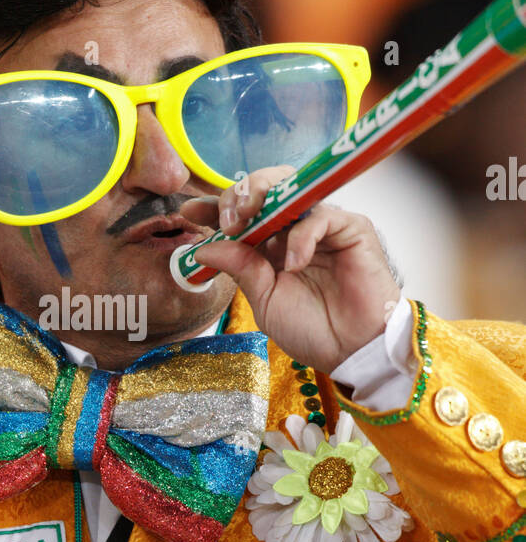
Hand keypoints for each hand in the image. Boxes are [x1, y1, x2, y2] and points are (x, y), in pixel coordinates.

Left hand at [182, 166, 401, 372]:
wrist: (354, 351)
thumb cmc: (312, 330)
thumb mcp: (264, 300)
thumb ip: (240, 269)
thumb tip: (203, 247)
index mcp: (269, 246)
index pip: (240, 215)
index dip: (214, 209)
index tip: (189, 212)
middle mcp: (294, 230)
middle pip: (264, 191)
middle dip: (237, 196)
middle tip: (226, 219)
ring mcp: (323, 226)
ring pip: (291, 189)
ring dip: (262, 201)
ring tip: (245, 227)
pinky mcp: (352, 229)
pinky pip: (320, 216)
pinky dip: (301, 236)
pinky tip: (293, 263)